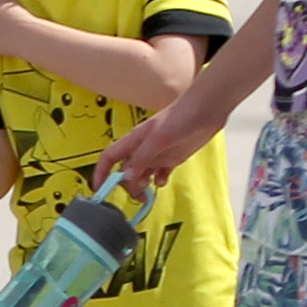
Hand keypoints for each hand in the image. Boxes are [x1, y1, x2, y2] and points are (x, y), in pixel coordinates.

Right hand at [95, 87, 221, 193]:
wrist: (206, 110)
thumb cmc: (181, 116)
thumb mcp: (158, 138)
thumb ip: (142, 158)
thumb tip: (126, 176)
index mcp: (133, 141)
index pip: (108, 158)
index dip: (101, 173)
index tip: (100, 190)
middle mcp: (142, 148)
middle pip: (125, 170)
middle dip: (127, 185)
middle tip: (138, 197)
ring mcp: (157, 154)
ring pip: (141, 174)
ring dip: (142, 186)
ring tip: (149, 194)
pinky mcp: (172, 158)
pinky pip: (159, 173)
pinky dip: (159, 181)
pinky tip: (163, 181)